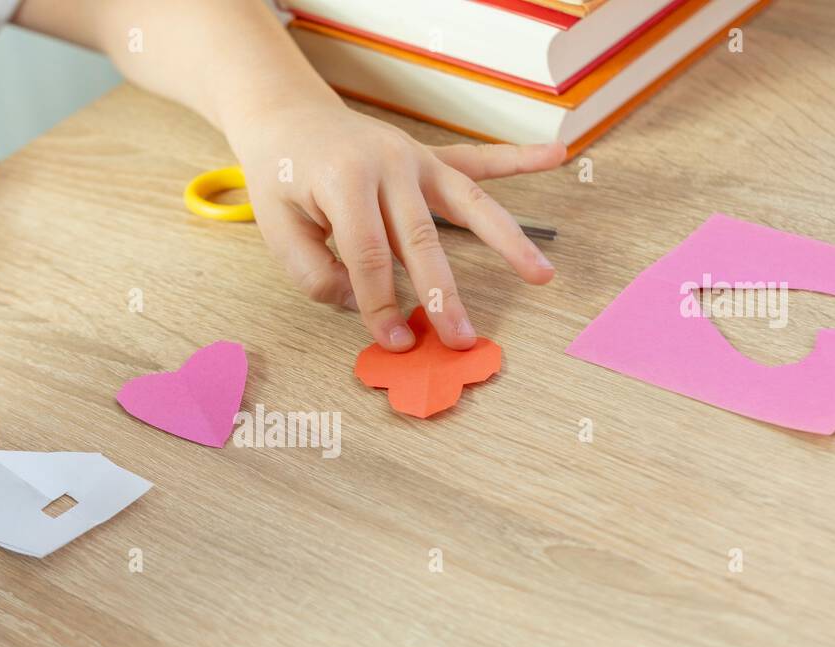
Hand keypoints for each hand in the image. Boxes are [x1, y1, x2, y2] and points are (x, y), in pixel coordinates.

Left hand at [232, 103, 564, 350]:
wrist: (288, 117)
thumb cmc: (282, 178)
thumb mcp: (277, 229)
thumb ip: (313, 273)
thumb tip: (363, 305)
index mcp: (344, 179)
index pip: (369, 255)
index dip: (381, 304)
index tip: (395, 341)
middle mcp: (388, 164)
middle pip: (422, 239)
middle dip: (444, 295)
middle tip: (462, 339)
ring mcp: (414, 157)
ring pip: (468, 202)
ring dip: (507, 240)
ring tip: (542, 274)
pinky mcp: (429, 157)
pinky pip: (478, 160)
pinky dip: (519, 158)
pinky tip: (557, 154)